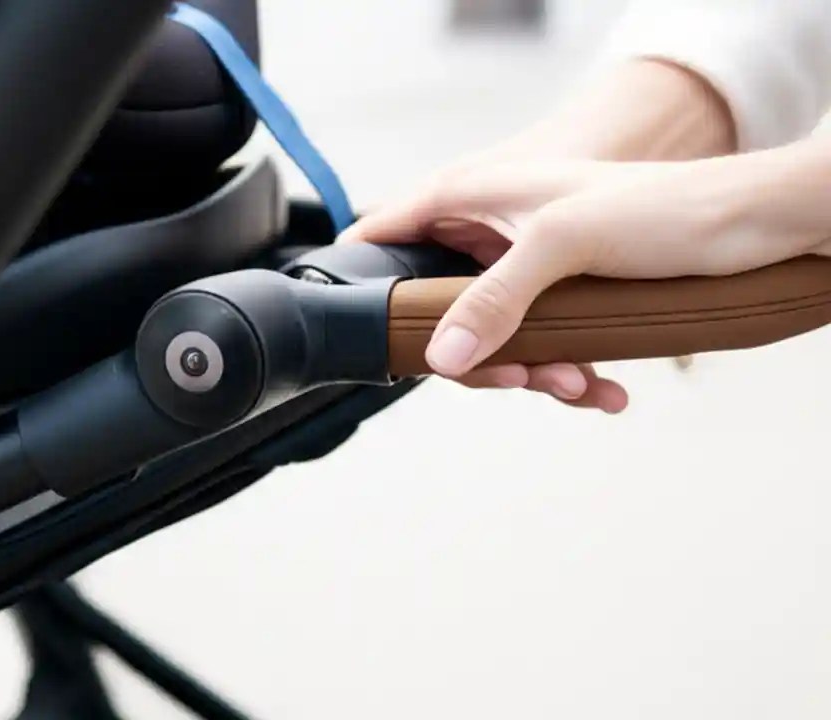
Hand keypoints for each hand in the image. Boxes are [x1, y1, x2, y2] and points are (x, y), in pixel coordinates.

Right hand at [342, 148, 830, 411]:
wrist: (739, 223)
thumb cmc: (651, 202)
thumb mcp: (558, 245)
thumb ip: (493, 301)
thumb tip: (442, 357)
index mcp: (467, 196)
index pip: (382, 233)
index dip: (360, 278)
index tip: (354, 330)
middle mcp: (484, 230)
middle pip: (434, 306)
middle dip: (477, 354)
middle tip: (514, 374)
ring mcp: (518, 266)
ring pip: (489, 337)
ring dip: (532, 371)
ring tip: (579, 383)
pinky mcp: (554, 295)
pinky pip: (537, 347)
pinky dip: (567, 375)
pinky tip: (601, 390)